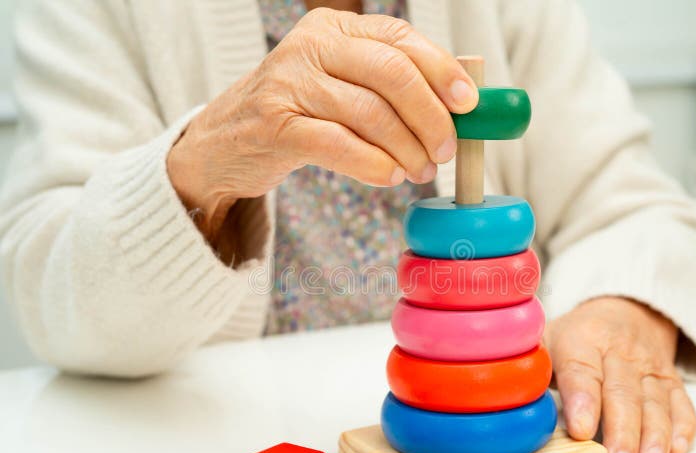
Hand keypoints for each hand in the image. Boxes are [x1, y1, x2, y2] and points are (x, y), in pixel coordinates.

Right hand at [166, 7, 477, 241]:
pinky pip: (340, 145)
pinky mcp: (275, 125)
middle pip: (392, 73)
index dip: (442, 71)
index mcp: (334, 29)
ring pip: (370, 113)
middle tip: (446, 151)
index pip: (400, 40)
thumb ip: (389, 89)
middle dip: (430, 117)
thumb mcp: (340, 86)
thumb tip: (457, 109)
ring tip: (420, 171)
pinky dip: (373, 165)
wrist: (225, 144)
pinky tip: (390, 178)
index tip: (469, 104)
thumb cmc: (297, 116)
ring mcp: (289, 83)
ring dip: (406, 149)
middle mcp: (311, 46)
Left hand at [544, 297, 695, 452]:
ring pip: (654, 401)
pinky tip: (676, 448)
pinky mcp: (671, 379)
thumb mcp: (548, 338)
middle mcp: (620, 352)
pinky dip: (682, 425)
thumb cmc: (578, 335)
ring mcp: (649, 366)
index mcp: (583, 340)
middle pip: (623, 394)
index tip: (581, 431)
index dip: (583, 401)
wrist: (625, 309)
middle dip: (622, 432)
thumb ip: (533, 366)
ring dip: (654, 436)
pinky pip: (681, 401)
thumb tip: (514, 396)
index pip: (582, 372)